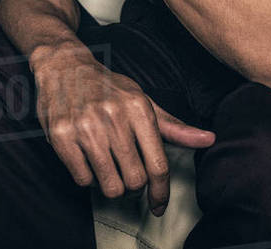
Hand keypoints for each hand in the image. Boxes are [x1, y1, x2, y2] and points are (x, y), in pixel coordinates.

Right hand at [32, 46, 214, 215]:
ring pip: (110, 186)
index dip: (161, 192)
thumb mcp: (142, 100)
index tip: (158, 205)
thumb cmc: (106, 87)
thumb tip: (209, 139)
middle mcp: (113, 117)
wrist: (63, 66)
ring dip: (110, 185)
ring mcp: (85, 127)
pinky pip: (83, 180)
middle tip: (126, 175)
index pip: (158, 165)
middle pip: (135, 181)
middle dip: (133, 186)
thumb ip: (173, 126)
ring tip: (107, 168)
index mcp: (138, 108)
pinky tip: (88, 161)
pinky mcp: (62, 136)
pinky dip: (88, 178)